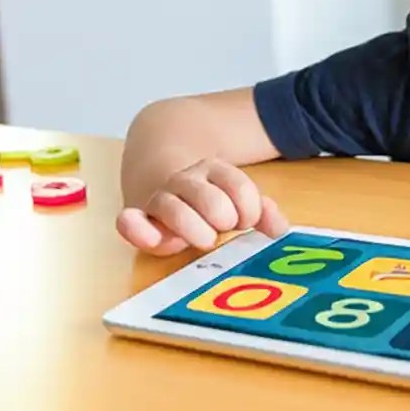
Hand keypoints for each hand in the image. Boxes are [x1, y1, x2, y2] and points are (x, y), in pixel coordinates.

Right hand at [115, 158, 288, 254]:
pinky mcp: (137, 217)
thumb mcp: (234, 198)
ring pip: (173, 208)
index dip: (249, 207)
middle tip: (222, 227)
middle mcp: (187, 182)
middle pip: (209, 198)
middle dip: (221, 216)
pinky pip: (130, 221)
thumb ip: (260, 210)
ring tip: (203, 239)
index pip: (238, 187)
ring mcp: (161, 198)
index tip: (247, 220)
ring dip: (190, 226)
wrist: (156, 170)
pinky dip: (137, 230)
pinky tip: (151, 239)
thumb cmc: (205, 198)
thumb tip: (279, 230)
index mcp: (215, 172)